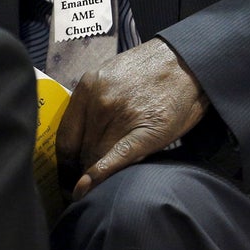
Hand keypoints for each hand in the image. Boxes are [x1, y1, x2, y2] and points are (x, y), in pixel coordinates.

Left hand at [55, 38, 208, 198]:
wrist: (188, 61)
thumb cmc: (150, 70)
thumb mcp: (112, 76)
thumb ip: (92, 101)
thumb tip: (80, 134)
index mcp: (88, 86)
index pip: (65, 135)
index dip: (62, 161)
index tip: (64, 175)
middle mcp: (99, 101)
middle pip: (81, 149)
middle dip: (80, 169)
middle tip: (80, 187)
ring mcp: (121, 116)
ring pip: (96, 156)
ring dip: (94, 172)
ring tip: (96, 189)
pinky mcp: (146, 131)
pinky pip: (116, 158)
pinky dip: (100, 175)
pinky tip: (86, 189)